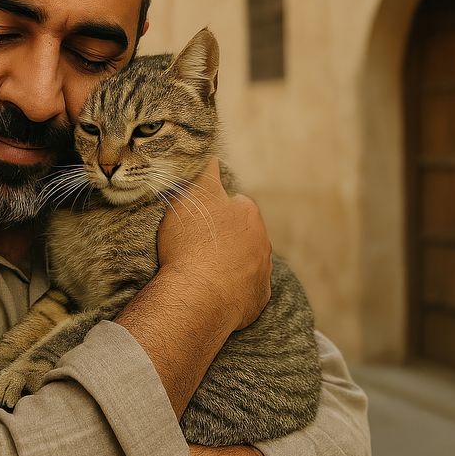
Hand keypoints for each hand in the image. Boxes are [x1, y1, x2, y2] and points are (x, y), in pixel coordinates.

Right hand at [157, 158, 271, 330]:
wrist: (197, 297)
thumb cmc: (193, 243)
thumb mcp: (192, 196)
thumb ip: (204, 174)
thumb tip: (212, 157)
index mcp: (247, 213)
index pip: (235, 201)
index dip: (216, 208)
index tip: (199, 218)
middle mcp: (262, 241)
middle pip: (244, 232)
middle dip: (227, 235)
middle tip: (199, 244)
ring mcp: (262, 272)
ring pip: (248, 260)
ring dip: (232, 261)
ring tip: (204, 269)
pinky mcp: (258, 298)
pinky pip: (247, 288)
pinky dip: (234, 287)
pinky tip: (214, 289)